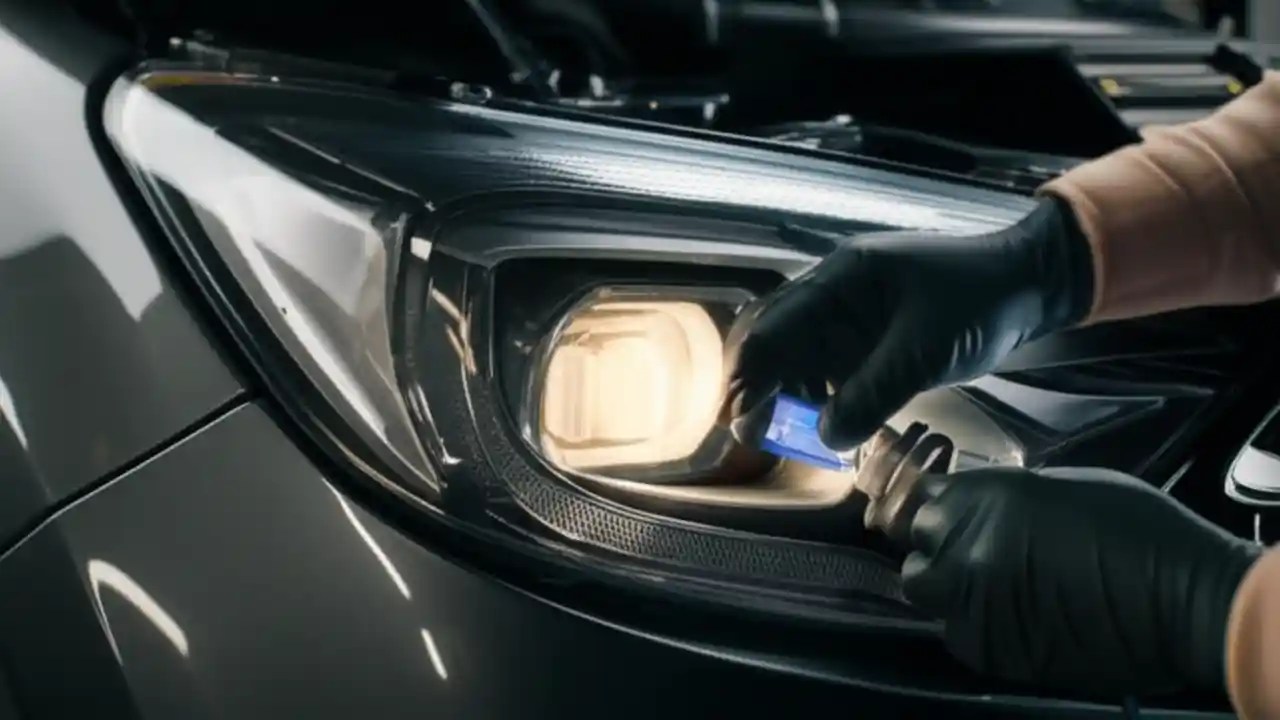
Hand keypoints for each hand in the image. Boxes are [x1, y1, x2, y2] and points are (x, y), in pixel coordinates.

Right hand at [726, 198, 1092, 448]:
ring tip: (786, 440)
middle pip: (776, 344)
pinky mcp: (869, 343)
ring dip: (788, 400)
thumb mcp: (925, 349)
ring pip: (800, 363)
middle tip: (754, 436)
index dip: (749, 374)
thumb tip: (826, 438)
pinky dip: (822, 404)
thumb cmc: (977, 299)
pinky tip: (821, 432)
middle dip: (759, 390)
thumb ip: (873, 393)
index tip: (740, 418)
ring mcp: (850, 320)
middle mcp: (833, 298)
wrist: (1027, 283)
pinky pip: (831, 376)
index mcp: (839, 280)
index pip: (773, 326)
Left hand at [903, 466, 1261, 696]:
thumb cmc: (1136, 527)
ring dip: (953, 595)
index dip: (934, 513)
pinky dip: (979, 629)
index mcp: (982, 499)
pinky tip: (1017, 621)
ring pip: (930, 600)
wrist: (1182, 599)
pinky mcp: (993, 652)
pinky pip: (961, 637)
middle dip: (938, 556)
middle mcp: (965, 550)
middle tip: (975, 560)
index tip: (947, 521)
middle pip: (915, 555)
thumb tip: (980, 510)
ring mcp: (974, 605)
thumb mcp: (1060, 486)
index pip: (919, 502)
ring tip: (995, 593)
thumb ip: (1005, 498)